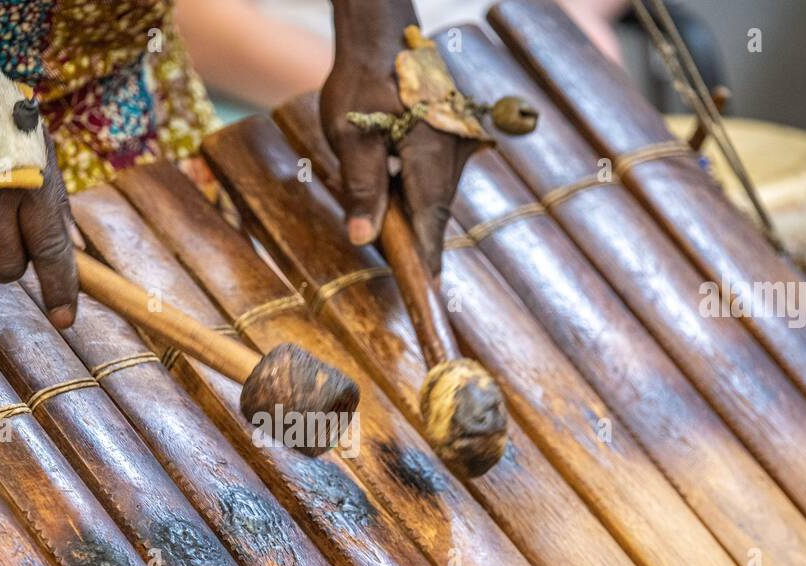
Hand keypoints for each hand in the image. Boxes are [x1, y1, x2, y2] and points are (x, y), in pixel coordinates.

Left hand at [321, 0, 476, 276]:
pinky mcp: (448, 137)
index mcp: (431, 154)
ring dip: (417, 215)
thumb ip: (361, 188)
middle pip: (436, 209)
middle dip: (420, 238)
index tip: (428, 285)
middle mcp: (452, 151)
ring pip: (437, 193)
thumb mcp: (351, 137)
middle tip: (409, 269)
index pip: (431, 219)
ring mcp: (454, 143)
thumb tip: (364, 236)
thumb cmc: (363, 82)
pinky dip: (419, 193)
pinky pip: (436, 176)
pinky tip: (399, 195)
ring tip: (398, 235)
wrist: (381, 39)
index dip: (427, 254)